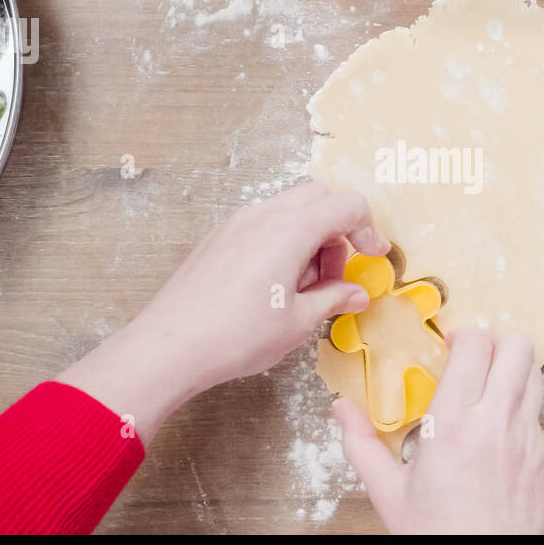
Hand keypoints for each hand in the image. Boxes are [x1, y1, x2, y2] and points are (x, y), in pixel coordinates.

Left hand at [58, 183, 389, 443]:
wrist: (170, 346)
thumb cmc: (238, 335)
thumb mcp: (298, 322)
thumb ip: (334, 298)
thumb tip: (357, 294)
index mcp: (291, 229)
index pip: (347, 206)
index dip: (369, 229)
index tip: (373, 257)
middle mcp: (264, 215)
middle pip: (318, 198)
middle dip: (338, 231)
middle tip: (334, 276)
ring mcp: (237, 223)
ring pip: (289, 210)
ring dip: (309, 238)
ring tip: (302, 289)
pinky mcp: (218, 238)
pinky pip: (262, 224)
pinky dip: (281, 243)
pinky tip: (272, 287)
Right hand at [334, 330, 543, 534]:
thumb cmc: (436, 535)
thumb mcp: (387, 492)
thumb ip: (360, 444)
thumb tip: (341, 410)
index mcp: (453, 423)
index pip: (474, 347)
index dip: (462, 335)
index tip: (449, 347)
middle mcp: (496, 423)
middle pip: (516, 348)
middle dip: (495, 340)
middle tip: (475, 355)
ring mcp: (526, 440)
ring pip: (534, 375)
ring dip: (512, 369)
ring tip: (488, 385)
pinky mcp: (543, 459)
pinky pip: (537, 414)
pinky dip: (520, 406)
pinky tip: (497, 428)